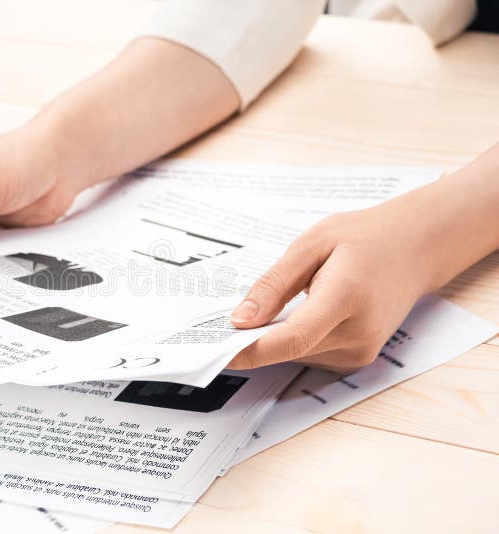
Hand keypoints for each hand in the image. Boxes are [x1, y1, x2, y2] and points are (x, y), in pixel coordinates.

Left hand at [227, 200, 442, 373]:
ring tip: (269, 307)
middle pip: (290, 350)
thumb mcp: (312, 244)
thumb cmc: (364, 238)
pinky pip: (311, 355)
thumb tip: (241, 320)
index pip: (293, 337)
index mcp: (346, 297)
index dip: (251, 350)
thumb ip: (274, 284)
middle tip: (219, 325)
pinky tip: (296, 314)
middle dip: (253, 341)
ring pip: (297, 356)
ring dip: (275, 339)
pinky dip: (294, 340)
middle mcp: (358, 332)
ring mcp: (362, 350)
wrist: (416, 247)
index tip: (217, 352)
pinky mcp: (360, 357)